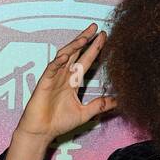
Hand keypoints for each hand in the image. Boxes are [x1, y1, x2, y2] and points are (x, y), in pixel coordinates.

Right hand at [15, 24, 118, 142]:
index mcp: (72, 81)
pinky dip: (57, 62)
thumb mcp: (84, 114)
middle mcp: (63, 76)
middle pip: (75, 52)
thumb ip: (99, 106)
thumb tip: (117, 102)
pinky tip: (65, 57)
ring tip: (84, 37)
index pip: (86, 60)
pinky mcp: (44, 83)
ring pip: (64, 56)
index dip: (94, 49)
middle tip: (95, 27)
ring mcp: (53, 78)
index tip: (104, 36)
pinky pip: (51, 69)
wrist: (42, 132)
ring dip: (73, 46)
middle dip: (84, 39)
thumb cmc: (59, 122)